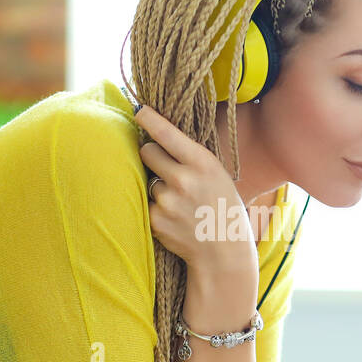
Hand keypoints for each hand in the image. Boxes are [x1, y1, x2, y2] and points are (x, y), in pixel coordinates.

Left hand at [135, 104, 258, 276]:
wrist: (224, 251)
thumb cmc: (222, 207)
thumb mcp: (217, 174)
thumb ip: (190, 156)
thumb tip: (157, 136)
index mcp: (202, 162)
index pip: (166, 133)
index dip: (148, 118)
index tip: (138, 110)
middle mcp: (183, 179)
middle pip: (147, 151)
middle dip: (151, 155)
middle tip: (164, 167)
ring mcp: (167, 201)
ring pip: (147, 180)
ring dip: (157, 186)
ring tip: (179, 202)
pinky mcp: (155, 220)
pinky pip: (146, 203)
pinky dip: (155, 207)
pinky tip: (174, 217)